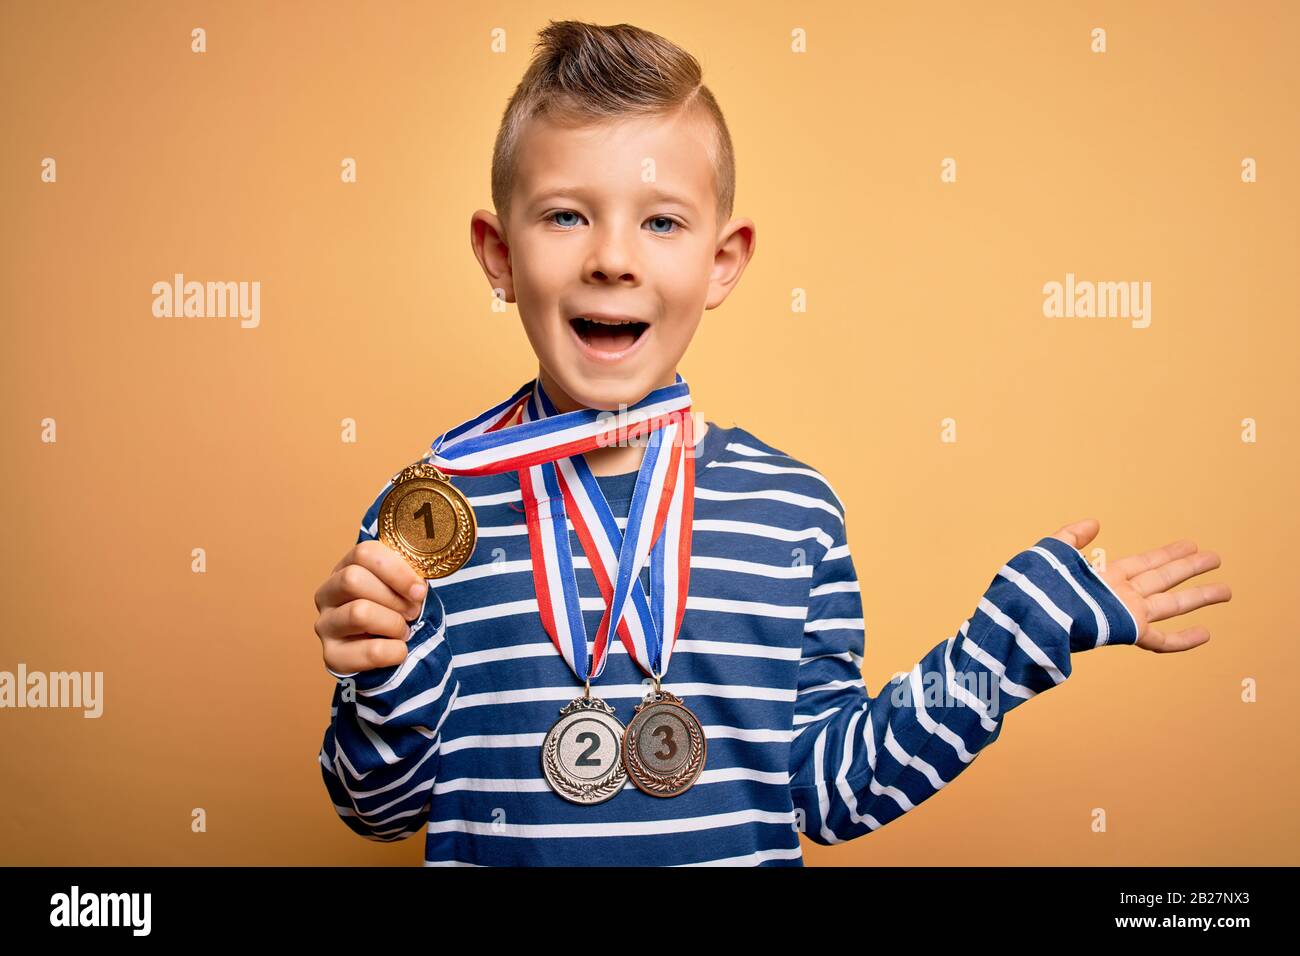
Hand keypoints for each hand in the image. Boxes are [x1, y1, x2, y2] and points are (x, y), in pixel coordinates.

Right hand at [313, 540, 427, 672]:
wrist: (387, 655)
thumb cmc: (397, 614)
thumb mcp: (402, 589)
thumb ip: (407, 578)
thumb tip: (419, 584)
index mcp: (345, 568)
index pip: (363, 553)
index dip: (396, 570)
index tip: (419, 589)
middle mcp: (327, 594)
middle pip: (352, 579)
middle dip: (393, 598)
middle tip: (412, 612)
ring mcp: (325, 625)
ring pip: (358, 612)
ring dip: (393, 624)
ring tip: (404, 632)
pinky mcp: (333, 656)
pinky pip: (371, 651)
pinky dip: (395, 651)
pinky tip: (399, 651)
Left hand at [1051, 518, 1231, 652]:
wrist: (1026, 613)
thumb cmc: (1033, 586)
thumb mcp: (1050, 553)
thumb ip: (1071, 537)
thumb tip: (1095, 523)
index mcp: (1105, 576)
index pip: (1144, 563)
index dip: (1167, 554)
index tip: (1189, 544)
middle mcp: (1120, 594)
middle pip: (1163, 578)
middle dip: (1189, 568)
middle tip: (1214, 557)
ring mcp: (1124, 613)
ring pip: (1171, 603)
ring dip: (1199, 596)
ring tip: (1226, 590)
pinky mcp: (1123, 632)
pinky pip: (1159, 640)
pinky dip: (1182, 639)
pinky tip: (1205, 634)